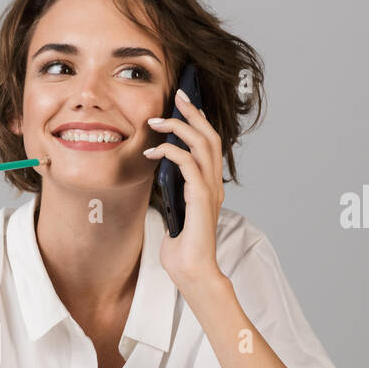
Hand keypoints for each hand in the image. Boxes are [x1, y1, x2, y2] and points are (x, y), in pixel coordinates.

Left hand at [143, 89, 224, 288]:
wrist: (192, 272)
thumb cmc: (182, 249)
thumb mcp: (175, 214)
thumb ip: (173, 195)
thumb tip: (159, 178)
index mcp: (209, 186)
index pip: (208, 145)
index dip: (198, 121)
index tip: (183, 105)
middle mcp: (214, 184)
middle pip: (209, 136)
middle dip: (192, 112)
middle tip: (177, 95)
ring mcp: (210, 190)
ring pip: (202, 145)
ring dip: (178, 128)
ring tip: (157, 121)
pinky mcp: (201, 199)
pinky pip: (188, 165)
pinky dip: (171, 153)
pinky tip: (154, 152)